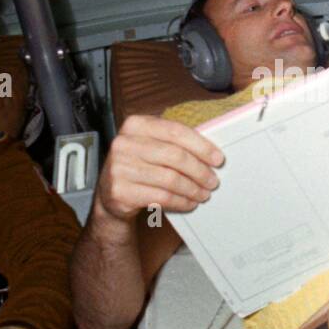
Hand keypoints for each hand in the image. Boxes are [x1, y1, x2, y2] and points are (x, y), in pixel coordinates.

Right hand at [93, 115, 222, 227]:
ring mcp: (119, 168)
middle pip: (175, 156)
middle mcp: (124, 144)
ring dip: (192, 189)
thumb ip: (173, 143)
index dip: (201, 146)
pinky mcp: (120, 191)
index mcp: (135, 125)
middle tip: (212, 181)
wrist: (110, 193)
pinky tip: (189, 202)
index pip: (175, 131)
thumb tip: (210, 153)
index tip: (217, 159)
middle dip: (199, 170)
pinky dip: (181, 202)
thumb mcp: (150, 146)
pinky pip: (161, 197)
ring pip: (170, 179)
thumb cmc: (138, 166)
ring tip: (203, 193)